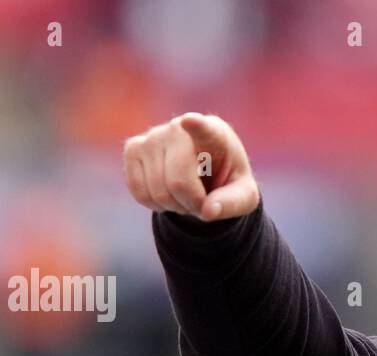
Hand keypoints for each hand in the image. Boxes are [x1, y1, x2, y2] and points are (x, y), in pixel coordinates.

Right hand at [122, 112, 258, 220]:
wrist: (205, 170)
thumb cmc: (227, 179)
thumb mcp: (243, 195)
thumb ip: (232, 203)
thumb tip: (208, 212)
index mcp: (214, 133)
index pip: (202, 128)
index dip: (195, 125)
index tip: (190, 121)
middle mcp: (178, 129)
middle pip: (178, 182)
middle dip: (192, 204)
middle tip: (203, 201)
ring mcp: (152, 137)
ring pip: (157, 191)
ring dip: (175, 206)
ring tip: (187, 194)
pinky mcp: (133, 148)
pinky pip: (139, 192)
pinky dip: (156, 205)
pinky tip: (168, 194)